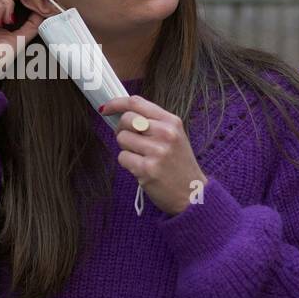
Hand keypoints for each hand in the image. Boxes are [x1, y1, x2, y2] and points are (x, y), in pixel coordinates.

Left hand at [99, 95, 206, 215]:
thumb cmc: (179, 165)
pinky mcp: (147, 169)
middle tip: (130, 141)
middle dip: (121, 129)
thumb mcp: (174, 136)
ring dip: (126, 149)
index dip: (116, 103)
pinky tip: (142, 169)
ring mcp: (157, 151)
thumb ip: (152, 123)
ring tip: (141, 157)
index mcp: (171, 122)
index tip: (106, 109)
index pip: (136, 102)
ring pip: (122, 138)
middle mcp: (165, 133)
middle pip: (126, 119)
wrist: (192, 195)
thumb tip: (121, 114)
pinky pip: (122, 157)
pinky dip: (128, 163)